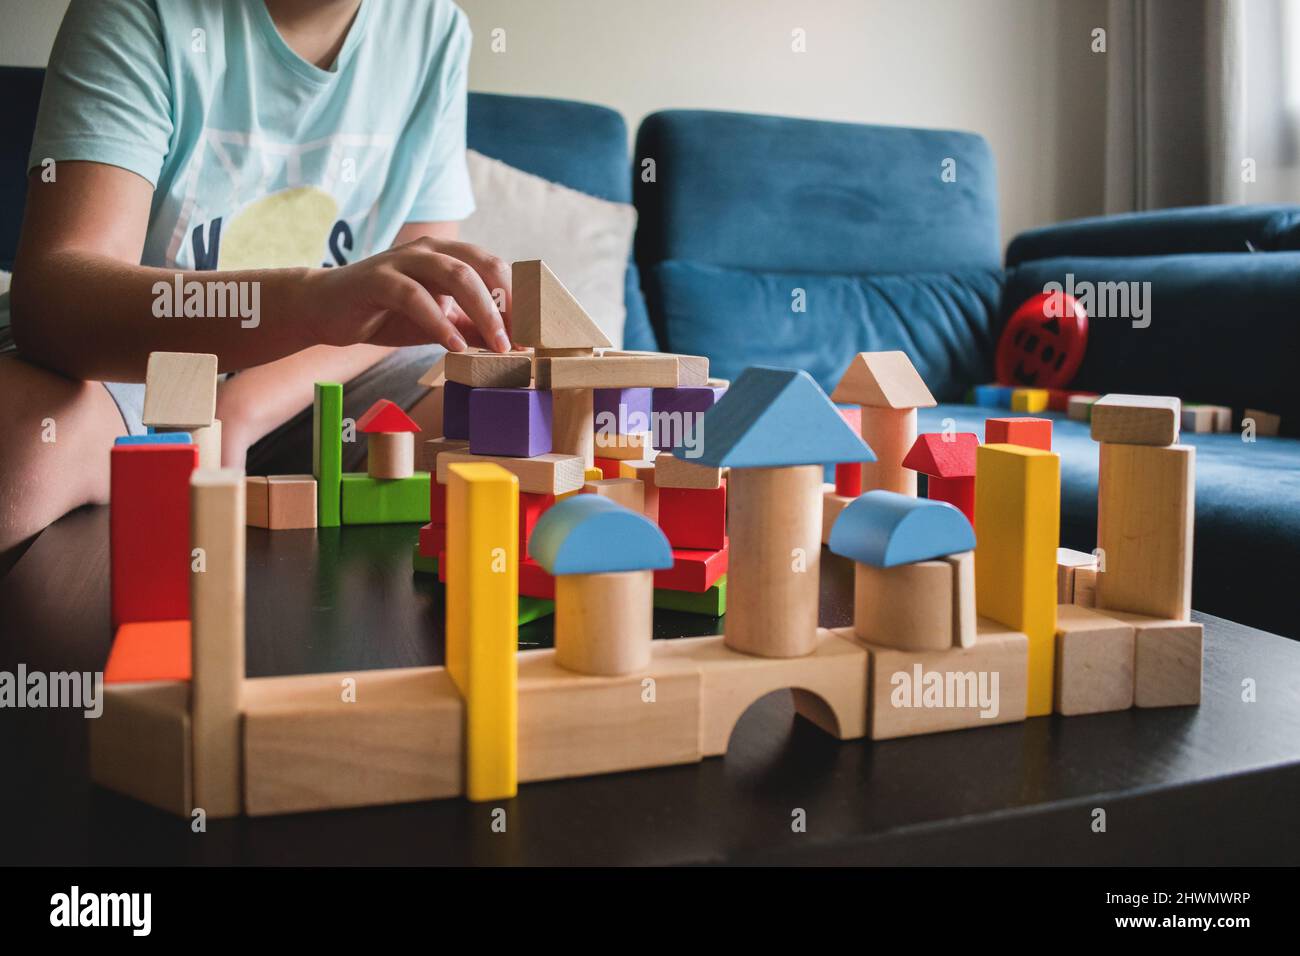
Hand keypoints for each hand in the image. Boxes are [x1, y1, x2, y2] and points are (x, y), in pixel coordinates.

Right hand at [301, 237, 511, 351]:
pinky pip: (416, 296)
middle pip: (482, 266)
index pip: (495, 268)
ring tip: (497, 346)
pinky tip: (454, 346)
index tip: (533, 334)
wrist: (325, 310)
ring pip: (455, 275)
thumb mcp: (437, 324)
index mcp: (448, 256)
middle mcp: (430, 250)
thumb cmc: (386, 315)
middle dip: (508, 304)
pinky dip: (439, 322)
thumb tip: (510, 344)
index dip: (518, 299)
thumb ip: (469, 327)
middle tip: (521, 341)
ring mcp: (404, 261)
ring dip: (483, 312)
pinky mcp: (378, 278)